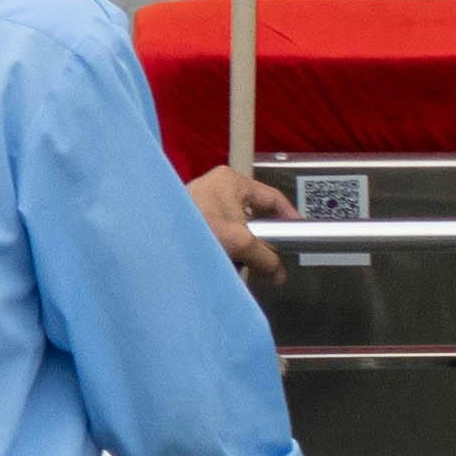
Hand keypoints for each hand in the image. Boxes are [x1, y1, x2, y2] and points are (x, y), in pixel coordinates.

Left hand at [192, 161, 298, 294]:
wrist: (154, 245)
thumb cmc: (196, 228)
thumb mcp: (241, 242)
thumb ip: (266, 257)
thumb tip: (279, 273)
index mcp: (232, 181)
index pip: (273, 198)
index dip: (290, 219)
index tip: (300, 237)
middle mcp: (217, 189)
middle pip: (254, 219)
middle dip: (262, 243)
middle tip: (270, 262)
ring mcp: (202, 206)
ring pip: (236, 232)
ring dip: (241, 252)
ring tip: (242, 266)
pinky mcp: (192, 224)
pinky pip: (218, 240)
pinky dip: (224, 253)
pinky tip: (223, 266)